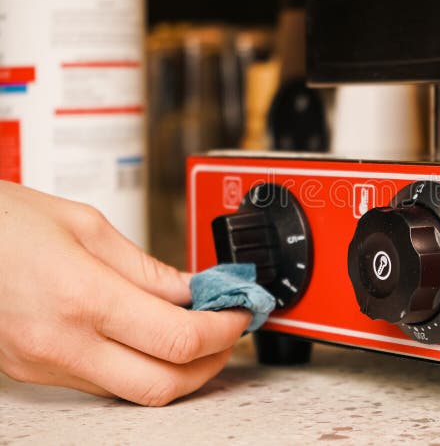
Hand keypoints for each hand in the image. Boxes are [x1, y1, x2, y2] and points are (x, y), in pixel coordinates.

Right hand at [0, 181, 250, 405]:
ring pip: (135, 391)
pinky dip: (138, 366)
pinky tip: (149, 338)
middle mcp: (63, 343)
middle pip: (164, 384)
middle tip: (229, 330)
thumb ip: (144, 266)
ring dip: (178, 368)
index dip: (224, 328)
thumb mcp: (83, 225)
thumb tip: (190, 290)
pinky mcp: (34, 372)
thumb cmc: (0, 222)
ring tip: (195, 330)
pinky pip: (102, 384)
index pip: (180, 338)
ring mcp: (46, 364)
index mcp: (83, 297)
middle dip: (213, 361)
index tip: (240, 310)